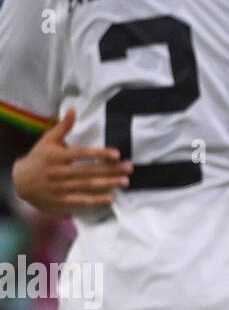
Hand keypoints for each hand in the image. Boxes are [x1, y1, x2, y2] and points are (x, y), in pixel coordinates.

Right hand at [11, 110, 131, 213]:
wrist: (19, 181)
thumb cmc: (39, 157)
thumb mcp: (48, 140)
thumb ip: (63, 127)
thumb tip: (72, 108)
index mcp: (57, 156)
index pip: (81, 154)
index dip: (99, 153)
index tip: (117, 154)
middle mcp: (58, 172)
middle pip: (88, 171)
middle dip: (110, 170)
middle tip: (129, 168)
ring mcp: (59, 188)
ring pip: (86, 186)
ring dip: (107, 184)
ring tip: (125, 181)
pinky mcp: (60, 201)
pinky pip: (79, 201)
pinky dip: (95, 200)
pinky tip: (110, 198)